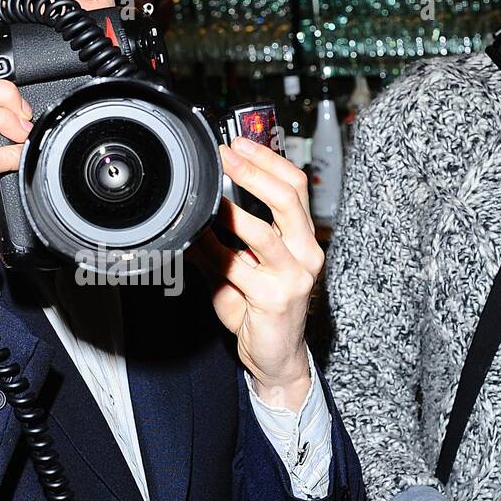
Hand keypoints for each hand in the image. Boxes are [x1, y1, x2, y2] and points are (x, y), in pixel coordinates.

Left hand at [188, 135, 322, 411]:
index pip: (295, 185)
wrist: (275, 357)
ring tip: (206, 196)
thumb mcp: (243, 266)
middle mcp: (306, 252)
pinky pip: (236, 267)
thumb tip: (194, 207)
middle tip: (224, 155)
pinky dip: (212, 251)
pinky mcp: (275, 298)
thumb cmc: (261, 309)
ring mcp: (294, 276)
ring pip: (262, 232)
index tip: (237, 143)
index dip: (267, 159)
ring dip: (229, 211)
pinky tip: (196, 240)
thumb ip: (223, 238)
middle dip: (253, 171)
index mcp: (302, 237)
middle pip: (288, 197)